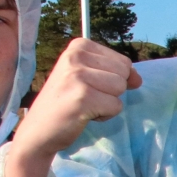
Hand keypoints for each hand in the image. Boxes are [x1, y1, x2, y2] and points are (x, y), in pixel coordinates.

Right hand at [6, 38, 141, 176]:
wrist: (38, 130)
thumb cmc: (65, 103)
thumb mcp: (86, 77)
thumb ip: (113, 72)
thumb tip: (138, 79)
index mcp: (79, 46)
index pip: (122, 62)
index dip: (113, 80)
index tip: (88, 86)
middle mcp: (76, 56)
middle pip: (123, 74)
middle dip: (111, 92)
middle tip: (86, 98)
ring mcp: (78, 76)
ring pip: (120, 89)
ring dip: (107, 104)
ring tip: (85, 105)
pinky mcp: (83, 97)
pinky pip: (115, 106)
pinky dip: (104, 116)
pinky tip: (83, 115)